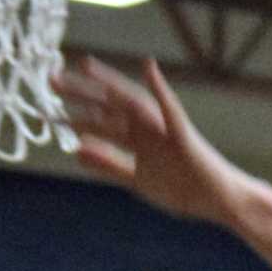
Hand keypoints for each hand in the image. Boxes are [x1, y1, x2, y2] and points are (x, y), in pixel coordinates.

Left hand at [57, 57, 250, 223]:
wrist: (221, 202)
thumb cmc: (185, 188)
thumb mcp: (138, 178)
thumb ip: (109, 164)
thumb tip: (76, 149)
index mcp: (139, 138)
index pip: (104, 117)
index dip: (78, 105)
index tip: (51, 97)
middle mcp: (149, 129)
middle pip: (110, 105)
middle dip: (81, 92)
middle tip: (50, 80)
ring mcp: (166, 131)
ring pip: (132, 104)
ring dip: (108, 85)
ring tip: (83, 68)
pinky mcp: (185, 137)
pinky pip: (172, 111)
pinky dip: (161, 89)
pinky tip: (149, 69)